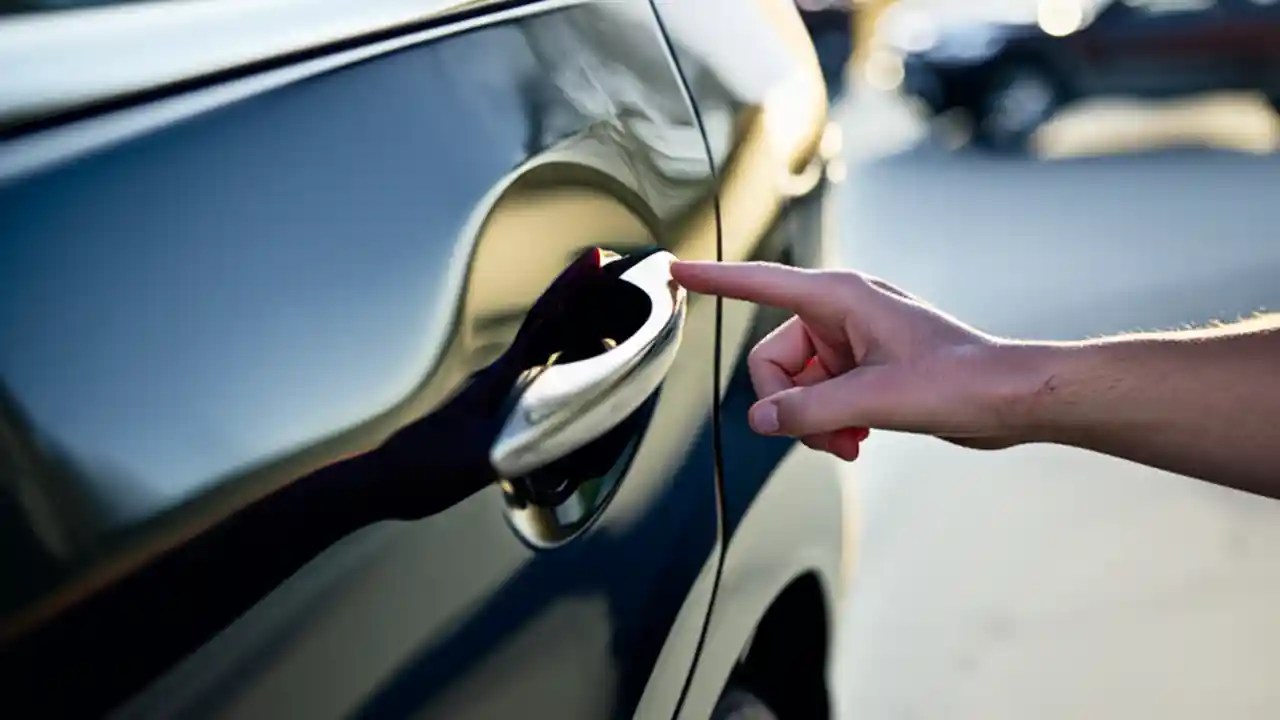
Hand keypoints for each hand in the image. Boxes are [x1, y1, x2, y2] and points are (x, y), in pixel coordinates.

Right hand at [672, 261, 1034, 459]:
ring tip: (851, 440)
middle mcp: (841, 314)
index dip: (715, 280)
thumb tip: (761, 420)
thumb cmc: (959, 381)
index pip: (760, 284)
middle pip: (773, 361)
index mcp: (840, 298)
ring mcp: (852, 342)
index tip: (675, 270)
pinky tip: (859, 441)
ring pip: (795, 386)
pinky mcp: (865, 369)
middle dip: (790, 405)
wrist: (1009, 399)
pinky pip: (819, 397)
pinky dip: (830, 423)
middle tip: (828, 434)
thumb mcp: (873, 401)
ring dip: (814, 421)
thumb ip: (806, 411)